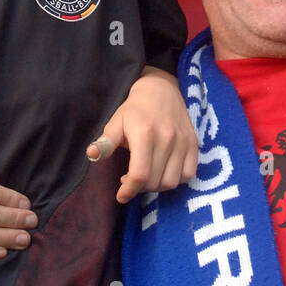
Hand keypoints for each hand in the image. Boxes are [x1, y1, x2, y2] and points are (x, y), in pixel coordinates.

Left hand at [87, 67, 197, 203]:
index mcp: (144, 134)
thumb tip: (92, 154)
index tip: (121, 195)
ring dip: (157, 186)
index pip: (140, 174)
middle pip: (155, 181)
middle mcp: (167, 138)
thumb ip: (106, 141)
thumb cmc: (134, 109)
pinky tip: (164, 171)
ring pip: (172, 181)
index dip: (129, 190)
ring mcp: (183, 141)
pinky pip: (189, 174)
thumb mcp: (116, 122)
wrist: (160, 89)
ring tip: (148, 176)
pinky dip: (176, 179)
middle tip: (131, 179)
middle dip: (140, 188)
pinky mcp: (194, 143)